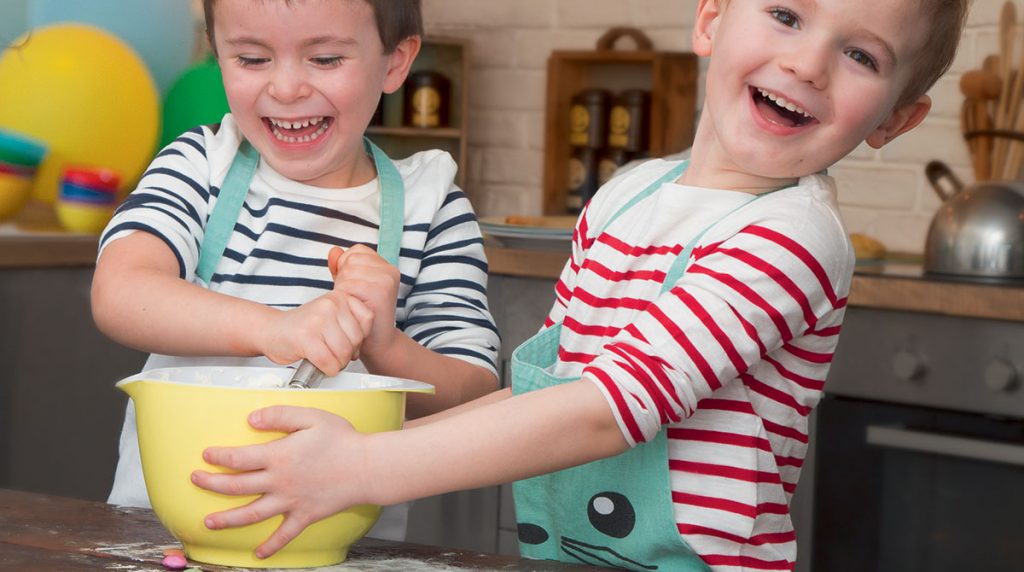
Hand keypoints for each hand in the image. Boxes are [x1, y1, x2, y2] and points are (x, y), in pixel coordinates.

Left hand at [191, 406, 370, 558]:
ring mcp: (291, 502)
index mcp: (279, 456)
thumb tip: (252, 420)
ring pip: (251, 514)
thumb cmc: (342, 441)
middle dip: (211, 484)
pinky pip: (284, 535)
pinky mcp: (305, 516)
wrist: (367, 468)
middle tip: (196, 481)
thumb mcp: (311, 417)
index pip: (238, 459)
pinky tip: (259, 554)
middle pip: (236, 487)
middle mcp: (279, 482)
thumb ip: (280, 415)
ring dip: (227, 520)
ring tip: (209, 523)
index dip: (218, 457)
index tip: (207, 455)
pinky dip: (271, 547)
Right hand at [257, 290, 372, 374]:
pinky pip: (328, 361)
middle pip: (356, 339)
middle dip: (347, 354)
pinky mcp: (306, 337)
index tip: (347, 341)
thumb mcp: (331, 318)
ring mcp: (317, 320)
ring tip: (326, 358)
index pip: (367, 319)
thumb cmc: (303, 328)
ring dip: (336, 363)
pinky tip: (319, 364)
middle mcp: (330, 304)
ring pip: (343, 352)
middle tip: (334, 354)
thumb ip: (349, 325)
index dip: (359, 337)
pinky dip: (326, 369)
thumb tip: (361, 348)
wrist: (271, 331)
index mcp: (339, 297)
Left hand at [328, 245, 399, 357]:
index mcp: (385, 266)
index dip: (346, 267)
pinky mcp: (381, 291)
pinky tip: (355, 308)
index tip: (354, 287)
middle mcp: (389, 270)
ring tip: (354, 303)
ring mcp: (386, 280)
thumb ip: (341, 267)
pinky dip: (346, 297)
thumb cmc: (363, 315)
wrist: (377, 343)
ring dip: (343, 288)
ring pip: (348, 271)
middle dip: (344, 278)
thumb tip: (333, 251)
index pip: (357, 251)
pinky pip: (350, 285)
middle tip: (354, 298)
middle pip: (351, 260)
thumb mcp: (351, 285)